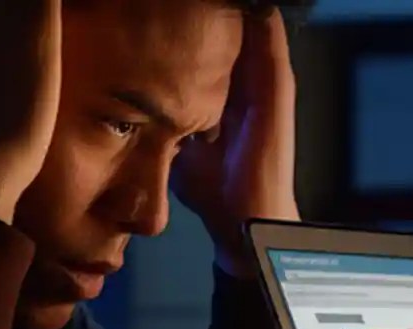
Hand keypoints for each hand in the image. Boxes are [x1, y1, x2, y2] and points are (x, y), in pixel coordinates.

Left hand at [172, 7, 299, 277]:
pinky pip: (271, 47)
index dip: (193, 31)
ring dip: (240, 14)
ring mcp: (268, 90)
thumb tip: (133, 110)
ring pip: (255, 34)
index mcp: (228, 99)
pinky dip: (262, 24)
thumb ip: (167, 124)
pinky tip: (255, 5)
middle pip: (235, 36)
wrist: (245, 223)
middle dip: (215, 17)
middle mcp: (251, 89)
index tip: (171, 13)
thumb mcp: (180, 146)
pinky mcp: (278, 95)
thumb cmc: (216, 192)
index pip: (211, 52)